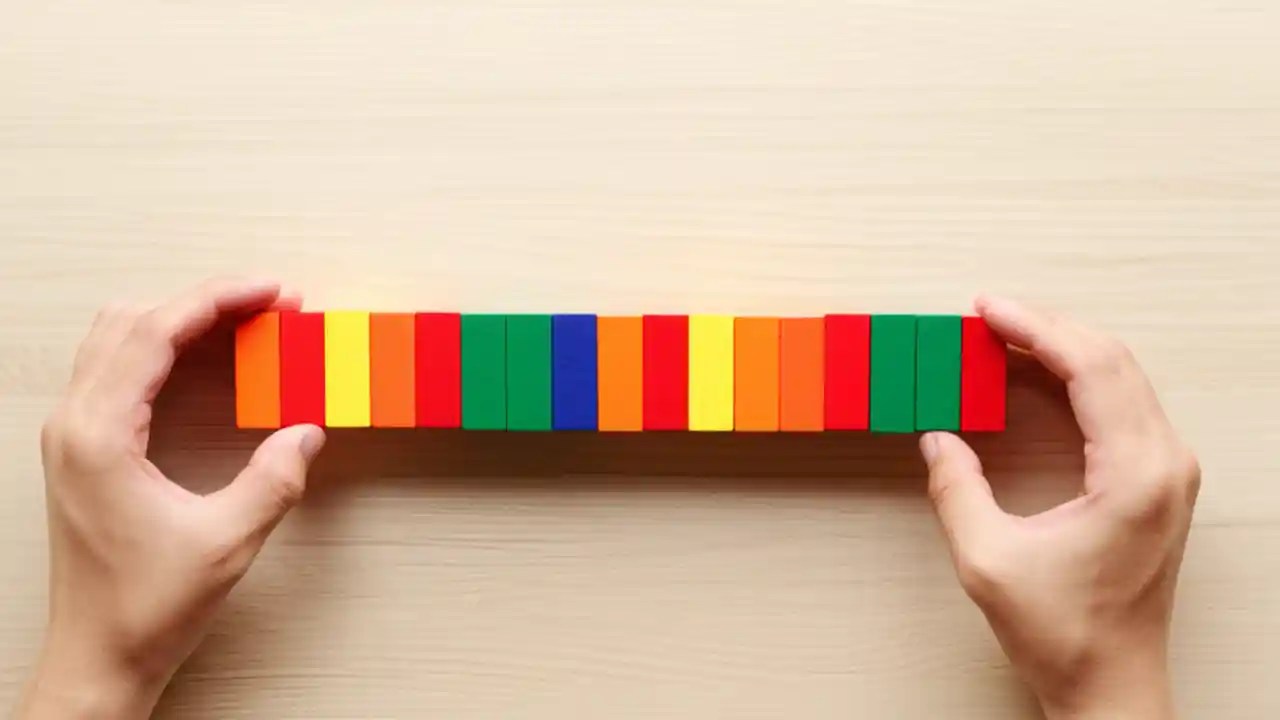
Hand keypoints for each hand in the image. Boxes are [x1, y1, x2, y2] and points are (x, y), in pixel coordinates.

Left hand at [17, 279, 325, 718]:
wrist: (99, 656)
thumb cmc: (146, 606)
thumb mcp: (226, 542)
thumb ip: (273, 480)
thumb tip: (306, 432)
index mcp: (98, 435)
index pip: (154, 332)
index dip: (218, 300)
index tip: (270, 291)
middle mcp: (74, 424)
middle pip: (130, 321)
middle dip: (202, 302)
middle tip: (267, 305)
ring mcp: (71, 436)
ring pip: (117, 339)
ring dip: (179, 320)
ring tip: (243, 324)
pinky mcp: (81, 451)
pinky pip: (114, 370)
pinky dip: (161, 349)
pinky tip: (203, 361)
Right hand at [922, 296, 1198, 719]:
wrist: (1110, 681)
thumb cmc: (1063, 632)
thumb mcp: (988, 560)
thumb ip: (955, 490)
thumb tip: (937, 437)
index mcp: (1135, 475)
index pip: (1091, 367)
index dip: (1035, 327)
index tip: (987, 308)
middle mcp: (1165, 464)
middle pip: (1112, 359)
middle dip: (1047, 327)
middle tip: (988, 315)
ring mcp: (1168, 471)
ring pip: (1121, 376)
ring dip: (1063, 348)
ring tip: (1004, 336)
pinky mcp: (1156, 481)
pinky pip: (1122, 404)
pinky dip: (1077, 377)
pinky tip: (1037, 375)